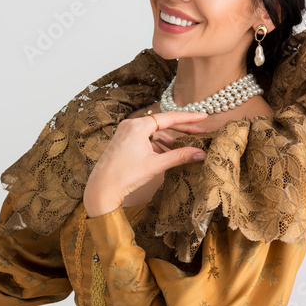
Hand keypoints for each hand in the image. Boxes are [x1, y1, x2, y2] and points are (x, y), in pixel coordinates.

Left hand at [84, 111, 207, 216]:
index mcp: (138, 126)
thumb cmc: (125, 176)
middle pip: (162, 123)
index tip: (203, 117)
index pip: (169, 118)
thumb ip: (179, 156)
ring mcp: (125, 133)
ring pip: (153, 132)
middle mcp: (130, 125)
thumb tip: (201, 153)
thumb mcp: (156, 165)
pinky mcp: (123, 142)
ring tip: (185, 148)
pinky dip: (157, 145)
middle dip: (181, 129)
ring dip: (169, 140)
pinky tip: (166, 154)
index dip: (188, 118)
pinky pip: (144, 139)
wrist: (101, 188)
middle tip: (199, 131)